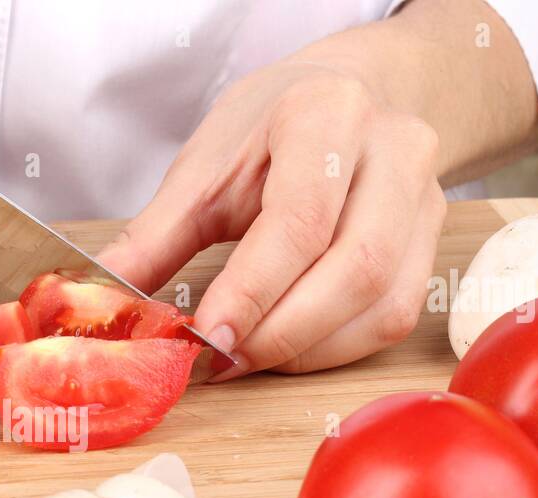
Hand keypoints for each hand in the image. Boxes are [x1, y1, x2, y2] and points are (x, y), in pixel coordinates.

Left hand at [98, 61, 446, 377]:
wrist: (344, 98)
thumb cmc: (267, 132)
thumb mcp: (204, 168)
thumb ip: (154, 238)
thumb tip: (105, 304)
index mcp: (326, 115)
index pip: (300, 221)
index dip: (252, 291)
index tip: (205, 337)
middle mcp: (394, 151)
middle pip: (353, 268)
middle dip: (279, 331)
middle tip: (220, 359)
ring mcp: (425, 200)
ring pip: (380, 303)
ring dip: (305, 349)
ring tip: (245, 357)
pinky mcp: (432, 244)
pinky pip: (391, 318)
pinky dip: (332, 350)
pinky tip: (286, 349)